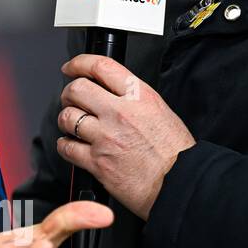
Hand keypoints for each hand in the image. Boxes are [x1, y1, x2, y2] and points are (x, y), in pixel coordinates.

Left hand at [56, 54, 195, 220]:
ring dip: (66, 120)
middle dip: (69, 94)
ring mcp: (106, 137)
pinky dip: (65, 145)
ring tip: (75, 126)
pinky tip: (74, 146)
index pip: (101, 67)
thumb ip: (133, 98)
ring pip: (67, 117)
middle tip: (71, 100)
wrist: (181, 184)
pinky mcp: (97, 161)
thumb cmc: (176, 153)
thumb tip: (109, 91)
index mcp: (139, 97)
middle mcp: (120, 113)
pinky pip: (66, 147)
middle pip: (76, 89)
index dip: (79, 63)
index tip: (71, 67)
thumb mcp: (160, 111)